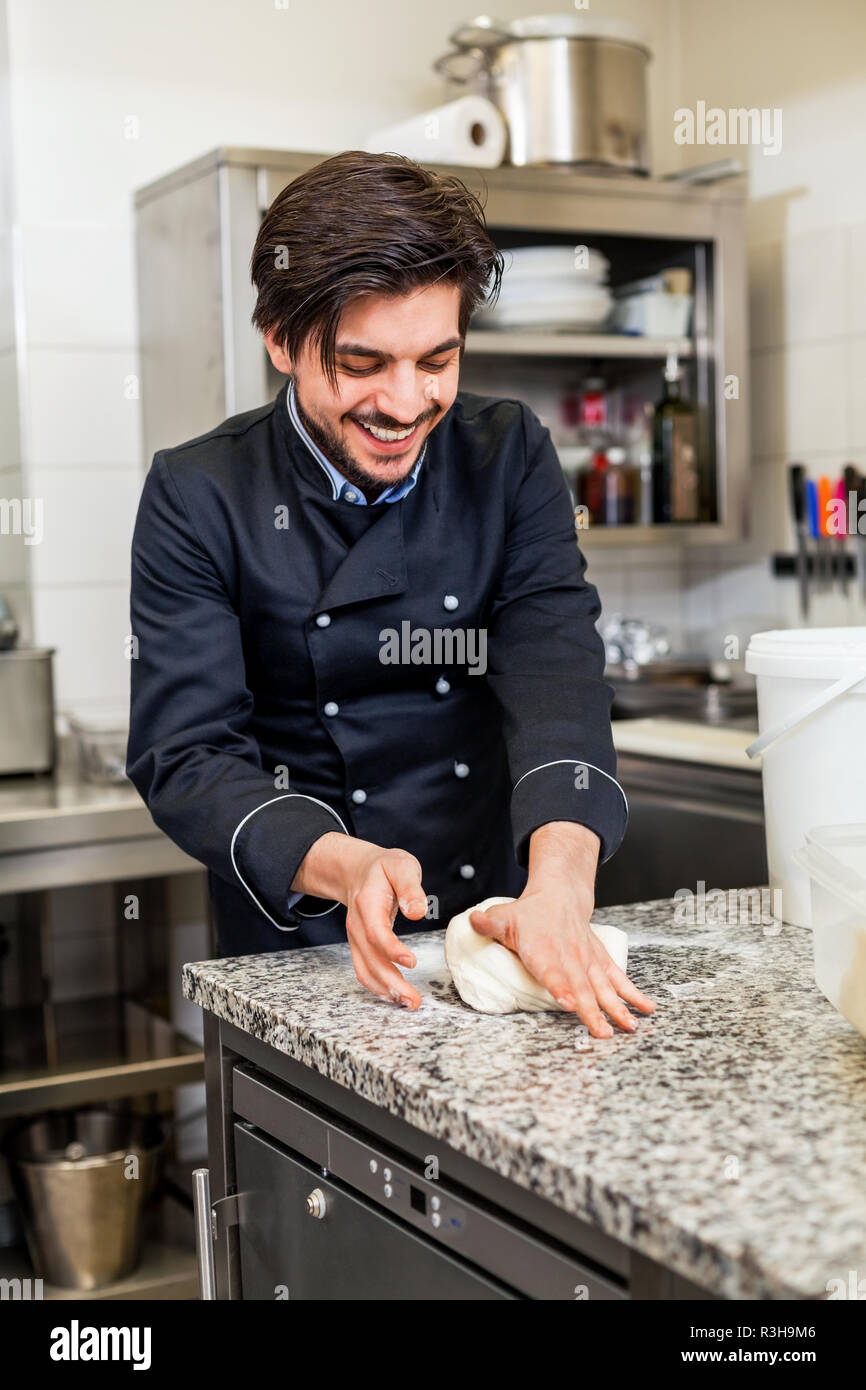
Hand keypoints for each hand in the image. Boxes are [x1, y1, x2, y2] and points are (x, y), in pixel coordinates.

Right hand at [293, 833, 427, 1008]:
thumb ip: (410, 887)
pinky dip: (378, 986)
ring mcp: (355, 937)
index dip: (391, 949)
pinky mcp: (360, 946)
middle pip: (370, 959)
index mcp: (367, 903)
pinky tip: (395, 996)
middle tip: (414, 1000)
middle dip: (391, 982)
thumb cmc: (384, 868)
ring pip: (365, 970)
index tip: (411, 961)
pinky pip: (364, 970)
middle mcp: (357, 924)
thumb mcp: (401, 865)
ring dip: (385, 990)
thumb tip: (418, 912)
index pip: (376, 932)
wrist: (359, 870)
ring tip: (409, 1003)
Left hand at [469, 822, 656, 1036]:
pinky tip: (646, 1009)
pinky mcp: (600, 961)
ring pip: (604, 986)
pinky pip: (618, 978)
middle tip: (603, 1033)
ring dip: (617, 1007)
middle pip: (582, 987)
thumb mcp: (505, 915)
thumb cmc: (529, 913)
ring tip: (629, 1027)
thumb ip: (489, 923)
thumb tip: (472, 921)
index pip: (551, 971)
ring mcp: (588, 960)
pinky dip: (632, 993)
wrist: (560, 895)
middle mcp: (569, 957)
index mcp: (544, 949)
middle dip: (593, 1011)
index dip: (560, 987)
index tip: (568, 1003)